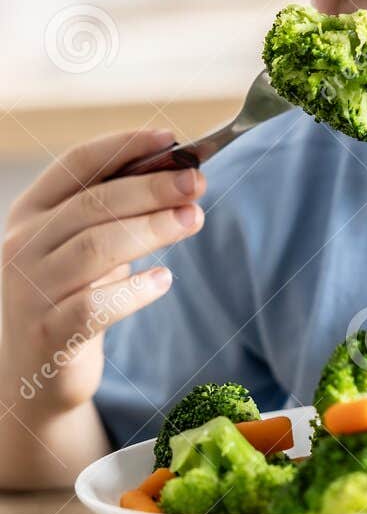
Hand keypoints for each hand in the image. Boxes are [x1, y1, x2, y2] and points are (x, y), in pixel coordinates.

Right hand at [0, 127, 205, 415]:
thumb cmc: (72, 296)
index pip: (76, 165)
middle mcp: (22, 246)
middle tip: (196, 182)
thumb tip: (180, 174)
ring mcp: (31, 291)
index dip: (124, 146)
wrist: (35, 373)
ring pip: (96, 248)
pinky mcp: (49, 333)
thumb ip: (120, 213)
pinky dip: (134, 290)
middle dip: (151, 188)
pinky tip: (164, 281)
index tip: (170, 139)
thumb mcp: (88, 247)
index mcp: (30, 213)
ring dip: (151, 229)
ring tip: (194, 219)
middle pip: (93, 203)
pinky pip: (95, 306)